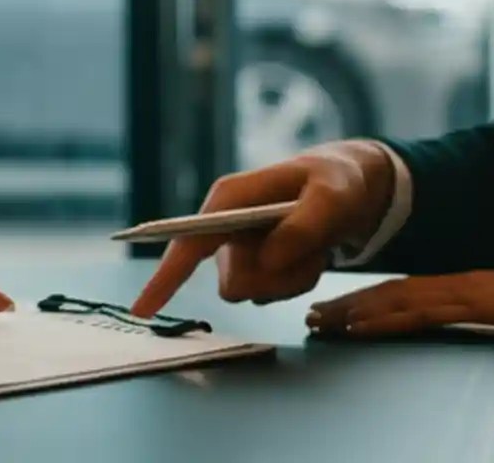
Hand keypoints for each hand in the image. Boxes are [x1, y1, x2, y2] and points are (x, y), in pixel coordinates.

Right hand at [131, 140, 394, 317]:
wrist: (353, 189)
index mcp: (228, 199)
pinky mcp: (255, 266)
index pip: (186, 242)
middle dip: (275, 279)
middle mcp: (224, 226)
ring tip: (317, 249)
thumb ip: (305, 226)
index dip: (164, 278)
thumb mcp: (332, 197)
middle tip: (313, 254)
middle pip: (232, 282)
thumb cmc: (336, 183)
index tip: (140, 311)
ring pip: (254, 292)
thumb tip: (270, 260)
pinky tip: (313, 257)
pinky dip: (300, 282)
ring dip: (292, 280)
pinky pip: (272, 294)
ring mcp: (239, 250)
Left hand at [308, 272, 493, 336]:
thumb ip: (469, 313)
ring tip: (320, 324)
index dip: (363, 300)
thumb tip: (442, 323)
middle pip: (390, 292)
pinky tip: (360, 328)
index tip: (330, 312)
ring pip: (398, 300)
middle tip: (309, 318)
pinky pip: (423, 315)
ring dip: (354, 312)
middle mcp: (457, 284)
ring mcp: (467, 293)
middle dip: (346, 305)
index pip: (402, 290)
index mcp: (461, 284)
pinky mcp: (478, 307)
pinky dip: (387, 320)